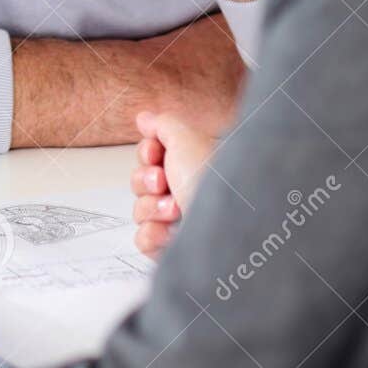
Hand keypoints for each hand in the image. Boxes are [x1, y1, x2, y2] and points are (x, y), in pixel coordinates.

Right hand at [131, 109, 215, 258]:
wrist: (227, 229)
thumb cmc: (213, 182)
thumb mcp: (186, 138)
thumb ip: (162, 124)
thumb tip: (144, 118)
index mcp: (192, 166)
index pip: (151, 156)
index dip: (147, 153)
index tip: (155, 153)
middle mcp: (186, 192)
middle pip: (140, 181)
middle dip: (147, 180)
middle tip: (164, 182)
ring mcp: (179, 223)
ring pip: (139, 210)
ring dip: (152, 207)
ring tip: (175, 209)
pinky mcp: (172, 249)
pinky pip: (142, 238)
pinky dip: (153, 234)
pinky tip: (170, 231)